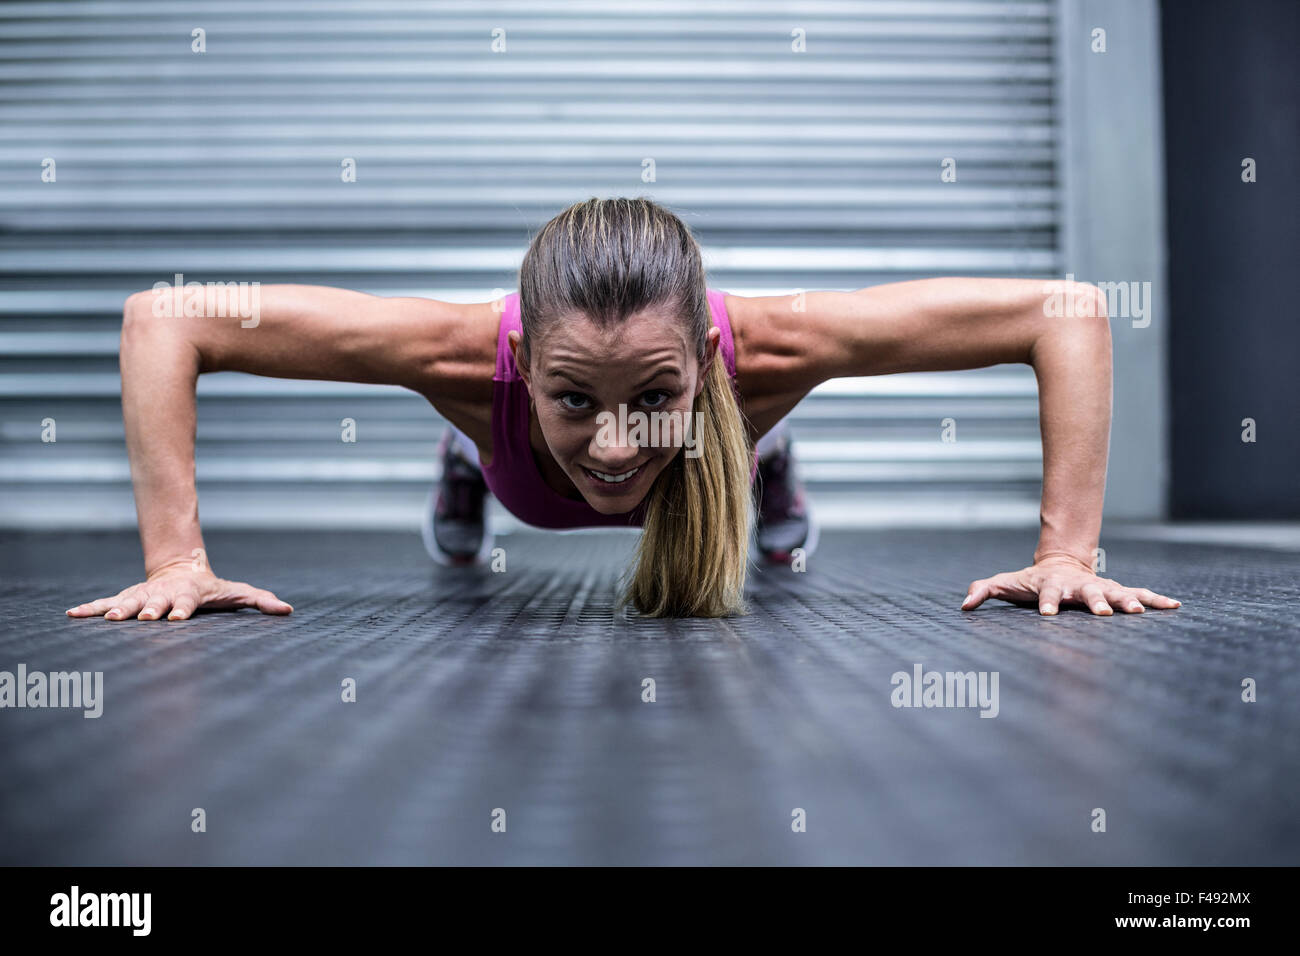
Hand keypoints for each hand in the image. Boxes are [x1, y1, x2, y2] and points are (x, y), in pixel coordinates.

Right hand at [66, 562, 292, 620]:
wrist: (184, 568)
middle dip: (147, 611)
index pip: (186, 604)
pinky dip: (89, 608)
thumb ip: (261, 601)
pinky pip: (105, 602)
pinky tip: (71, 615)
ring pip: (128, 602)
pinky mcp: (128, 598)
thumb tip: (288, 609)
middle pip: (155, 603)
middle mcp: (164, 595)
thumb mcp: (239, 593)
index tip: (174, 619)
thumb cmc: (214, 588)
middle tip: (139, 618)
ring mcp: (144, 595)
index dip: (181, 610)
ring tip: (105, 618)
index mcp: (189, 595)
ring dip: (116, 610)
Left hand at [961, 557, 1180, 615]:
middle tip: (1105, 613)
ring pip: (1116, 593)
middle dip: (1096, 602)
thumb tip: (964, 604)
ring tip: (1142, 612)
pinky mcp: (1116, 590)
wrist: (1060, 563)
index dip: (1047, 603)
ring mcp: (1100, 587)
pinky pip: (1139, 593)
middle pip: (1088, 594)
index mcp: (1052, 587)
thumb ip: (984, 590)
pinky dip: (1156, 599)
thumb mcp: (1006, 583)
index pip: (1047, 595)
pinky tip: (1176, 606)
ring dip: (1129, 602)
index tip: (1048, 613)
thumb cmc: (1030, 580)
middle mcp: (1078, 587)